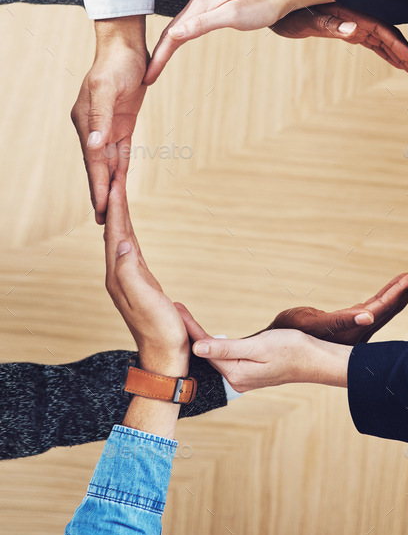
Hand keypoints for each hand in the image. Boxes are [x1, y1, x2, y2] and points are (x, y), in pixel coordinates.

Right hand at [72, 17, 147, 223]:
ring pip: (108, 163)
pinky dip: (120, 169)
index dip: (97, 184)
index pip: (93, 160)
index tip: (100, 208)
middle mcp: (94, 128)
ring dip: (109, 186)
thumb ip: (101, 117)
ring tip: (108, 211)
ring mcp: (108, 127)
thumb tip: (94, 144)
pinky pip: (121, 152)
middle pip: (98, 167)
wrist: (126, 46)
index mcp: (86, 122)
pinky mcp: (122, 124)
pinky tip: (119, 185)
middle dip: (100, 193)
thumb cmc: (116, 64)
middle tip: (102, 222)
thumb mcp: (106, 88)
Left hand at [105, 170, 190, 375]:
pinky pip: (131, 249)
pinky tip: (128, 229)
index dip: (115, 208)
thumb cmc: (160, 331)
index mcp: (119, 276)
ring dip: (120, 216)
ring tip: (120, 195)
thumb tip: (122, 242)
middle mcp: (119, 275)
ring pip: (121, 239)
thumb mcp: (146, 301)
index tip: (116, 183)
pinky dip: (128, 232)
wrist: (166, 356)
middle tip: (116, 178)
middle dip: (114, 205)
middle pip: (114, 232)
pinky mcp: (140, 283)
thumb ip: (131, 272)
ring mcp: (129, 279)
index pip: (114, 234)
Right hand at [144, 0, 330, 83]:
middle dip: (158, 54)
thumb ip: (203, 24)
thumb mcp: (232, 16)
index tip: (149, 75)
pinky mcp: (214, 8)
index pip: (171, 34)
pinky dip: (179, 39)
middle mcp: (198, 3)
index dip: (159, 57)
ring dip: (166, 47)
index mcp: (199, 5)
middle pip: (171, 31)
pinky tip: (177, 45)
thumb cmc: (261, 5)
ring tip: (156, 64)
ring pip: (179, 28)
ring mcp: (206, 5)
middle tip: (147, 76)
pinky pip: (189, 26)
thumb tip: (175, 34)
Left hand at [176, 314, 350, 391]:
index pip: (205, 347)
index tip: (177, 309)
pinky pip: (224, 355)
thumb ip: (227, 349)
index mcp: (235, 374)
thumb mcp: (258, 347)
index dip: (190, 327)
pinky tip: (204, 336)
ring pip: (214, 353)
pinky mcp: (248, 369)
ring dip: (199, 336)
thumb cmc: (291, 350)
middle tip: (176, 310)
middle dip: (190, 332)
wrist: (315, 359)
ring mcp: (241, 375)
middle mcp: (235, 378)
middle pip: (206, 352)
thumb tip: (197, 349)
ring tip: (184, 319)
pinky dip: (213, 342)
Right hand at [263, 262, 407, 343]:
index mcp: (357, 327)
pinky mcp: (351, 321)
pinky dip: (389, 291)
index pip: (388, 305)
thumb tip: (369, 317)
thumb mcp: (314, 325)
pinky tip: (395, 284)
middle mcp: (363, 328)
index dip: (404, 288)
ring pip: (388, 302)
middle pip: (394, 303)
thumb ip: (341, 321)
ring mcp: (359, 325)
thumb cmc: (292, 334)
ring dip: (403, 286)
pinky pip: (377, 303)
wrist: (279, 347)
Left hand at [272, 3, 407, 78]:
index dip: (396, 42)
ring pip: (380, 40)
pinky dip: (383, 51)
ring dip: (397, 54)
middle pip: (385, 35)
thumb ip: (330, 24)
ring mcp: (350, 21)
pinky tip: (395, 61)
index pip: (378, 28)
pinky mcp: (345, 27)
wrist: (272, 5)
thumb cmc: (286, 12)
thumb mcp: (305, 20)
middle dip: (404, 53)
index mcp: (347, 10)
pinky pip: (369, 40)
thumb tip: (355, 30)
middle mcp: (353, 15)